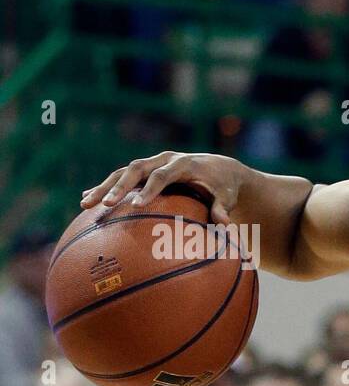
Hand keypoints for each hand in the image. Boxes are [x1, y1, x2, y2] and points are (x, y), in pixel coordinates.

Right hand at [80, 152, 246, 223]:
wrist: (219, 167)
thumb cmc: (223, 186)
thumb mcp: (226, 196)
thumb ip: (223, 208)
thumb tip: (226, 226)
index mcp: (182, 164)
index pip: (162, 176)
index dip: (149, 189)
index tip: (137, 205)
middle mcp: (163, 159)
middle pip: (135, 169)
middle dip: (118, 186)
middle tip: (105, 204)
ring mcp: (151, 163)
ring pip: (123, 172)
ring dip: (104, 187)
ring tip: (86, 204)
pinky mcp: (144, 170)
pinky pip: (121, 177)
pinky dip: (105, 187)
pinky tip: (87, 199)